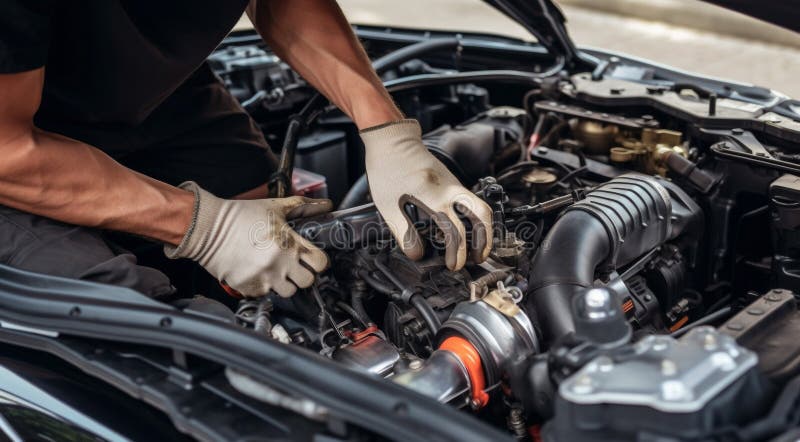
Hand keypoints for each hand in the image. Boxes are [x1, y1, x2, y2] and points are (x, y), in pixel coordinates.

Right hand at [165, 182, 331, 296]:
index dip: (318, 260)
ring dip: (286, 283)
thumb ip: (304, 206)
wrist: (208, 228)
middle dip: (304, 274)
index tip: (312, 258)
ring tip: (276, 269)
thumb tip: (325, 204)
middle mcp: (279, 264)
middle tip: (295, 265)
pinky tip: (259, 271)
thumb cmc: (239, 217)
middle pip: (308, 281)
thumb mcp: (275, 207)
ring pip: (289, 292)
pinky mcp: (250, 288)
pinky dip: (265, 285)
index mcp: (289, 243)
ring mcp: (264, 278)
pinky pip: (267, 294)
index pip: (320, 263)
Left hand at [360, 120, 492, 270]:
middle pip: (481, 216)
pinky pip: (472, 201)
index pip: (454, 232)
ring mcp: (454, 184)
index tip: (454, 265)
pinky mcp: (452, 181)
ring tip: (480, 247)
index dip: (458, 253)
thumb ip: (403, 232)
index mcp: (433, 198)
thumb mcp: (387, 205)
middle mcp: (449, 190)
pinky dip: (476, 218)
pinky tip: (467, 228)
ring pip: (481, 207)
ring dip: (484, 229)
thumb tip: (417, 254)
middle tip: (478, 259)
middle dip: (484, 241)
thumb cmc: (387, 169)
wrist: (392, 140)